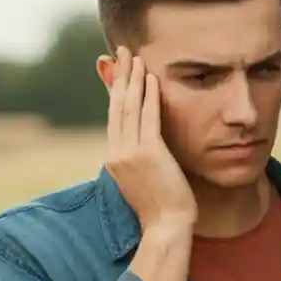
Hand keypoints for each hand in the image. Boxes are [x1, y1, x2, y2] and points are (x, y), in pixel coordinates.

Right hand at [105, 46, 196, 231]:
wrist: (166, 227)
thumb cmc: (161, 208)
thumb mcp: (145, 179)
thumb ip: (140, 160)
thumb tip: (142, 149)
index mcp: (114, 158)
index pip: (115, 117)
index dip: (116, 91)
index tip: (119, 70)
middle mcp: (117, 152)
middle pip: (117, 107)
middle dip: (120, 77)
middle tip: (122, 52)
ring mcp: (129, 153)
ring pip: (129, 108)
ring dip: (132, 79)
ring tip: (135, 57)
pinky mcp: (147, 153)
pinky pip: (148, 117)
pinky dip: (149, 96)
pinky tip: (151, 79)